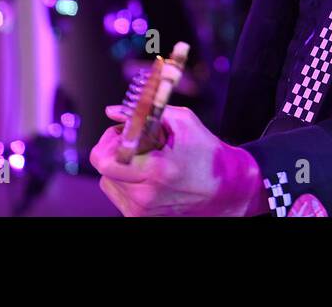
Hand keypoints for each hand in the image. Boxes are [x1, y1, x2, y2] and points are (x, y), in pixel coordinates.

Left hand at [89, 104, 264, 216]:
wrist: (228, 191)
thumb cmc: (208, 155)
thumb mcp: (184, 123)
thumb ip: (147, 113)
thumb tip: (113, 111)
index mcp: (155, 171)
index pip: (103, 160)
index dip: (108, 141)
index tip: (123, 133)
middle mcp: (145, 196)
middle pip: (105, 170)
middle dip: (116, 152)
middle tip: (136, 144)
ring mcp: (142, 212)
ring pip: (109, 184)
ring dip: (121, 169)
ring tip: (147, 162)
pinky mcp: (141, 220)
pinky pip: (120, 197)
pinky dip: (129, 184)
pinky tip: (150, 178)